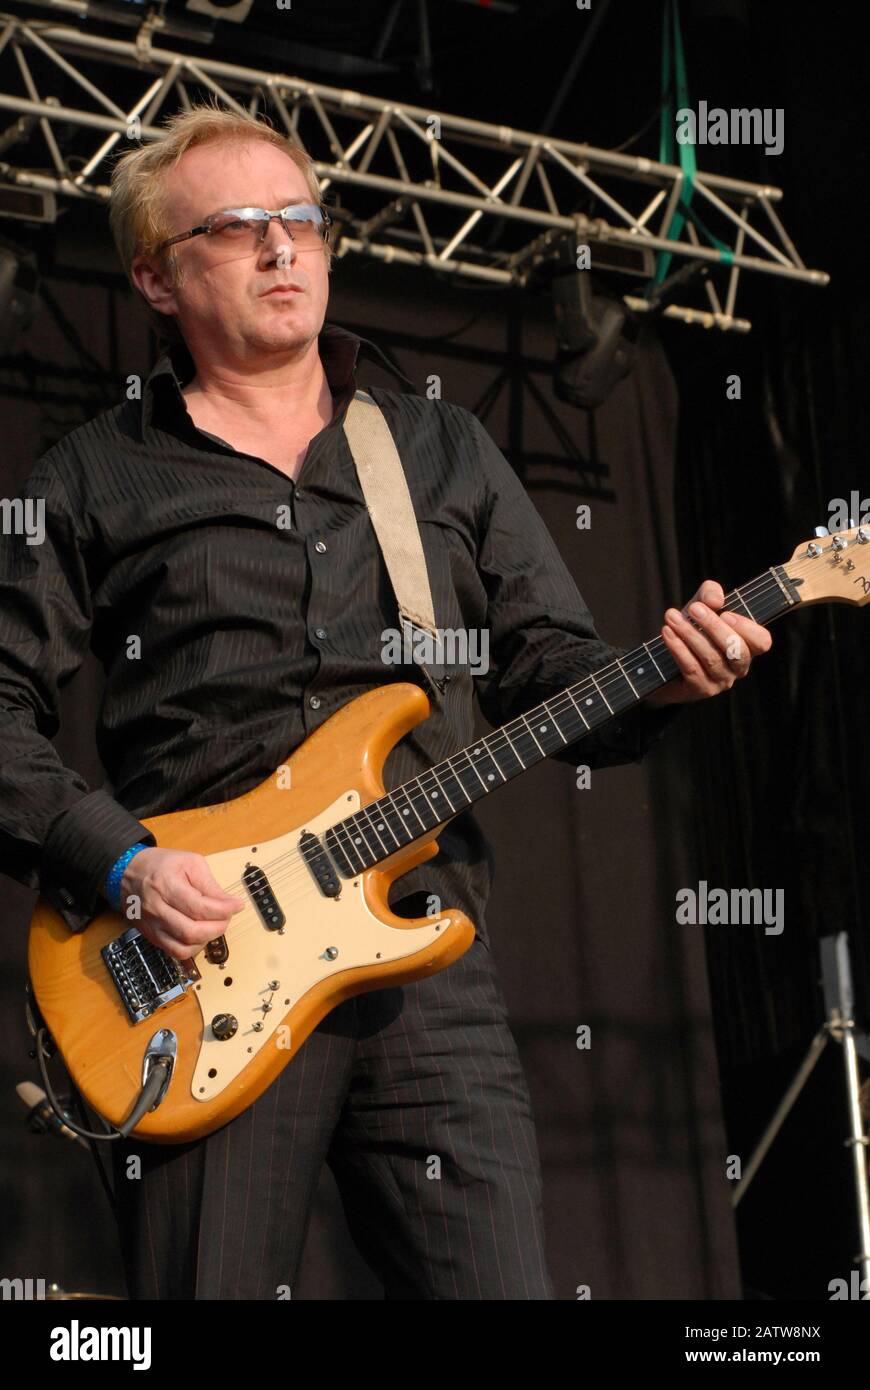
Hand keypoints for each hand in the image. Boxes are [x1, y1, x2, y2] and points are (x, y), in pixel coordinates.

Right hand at [119, 847, 243, 959]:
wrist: (128, 872)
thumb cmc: (160, 864)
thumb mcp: (190, 863)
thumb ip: (209, 884)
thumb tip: (229, 903)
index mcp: (166, 885)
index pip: (199, 907)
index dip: (224, 910)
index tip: (237, 905)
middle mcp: (156, 908)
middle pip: (192, 931)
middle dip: (218, 927)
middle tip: (227, 917)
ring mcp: (152, 925)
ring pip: (184, 947)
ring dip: (206, 940)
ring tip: (215, 925)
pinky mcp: (152, 936)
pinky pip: (175, 952)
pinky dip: (193, 948)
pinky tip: (201, 935)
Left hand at [643, 579, 772, 707]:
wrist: (664, 659)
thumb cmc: (691, 628)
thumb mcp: (700, 605)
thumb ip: (710, 594)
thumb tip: (715, 600)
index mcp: (746, 646)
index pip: (761, 641)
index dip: (747, 628)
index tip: (725, 613)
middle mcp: (738, 667)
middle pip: (736, 650)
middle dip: (713, 626)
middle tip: (693, 608)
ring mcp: (721, 681)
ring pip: (712, 658)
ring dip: (690, 634)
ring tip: (672, 617)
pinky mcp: (701, 690)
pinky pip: (692, 669)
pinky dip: (679, 649)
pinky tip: (667, 633)